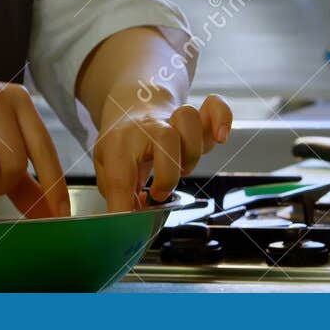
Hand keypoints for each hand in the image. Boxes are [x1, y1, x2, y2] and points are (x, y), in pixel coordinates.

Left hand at [93, 94, 232, 212]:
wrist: (134, 103)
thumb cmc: (123, 142)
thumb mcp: (107, 167)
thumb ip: (118, 194)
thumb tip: (131, 220)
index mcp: (120, 143)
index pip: (121, 177)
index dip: (125, 207)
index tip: (129, 225)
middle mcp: (149, 127)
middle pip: (166, 141)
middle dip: (167, 176)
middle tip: (157, 194)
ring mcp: (174, 121)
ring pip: (190, 122)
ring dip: (191, 154)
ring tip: (182, 169)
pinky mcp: (197, 120)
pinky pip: (215, 109)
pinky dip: (222, 120)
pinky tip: (221, 137)